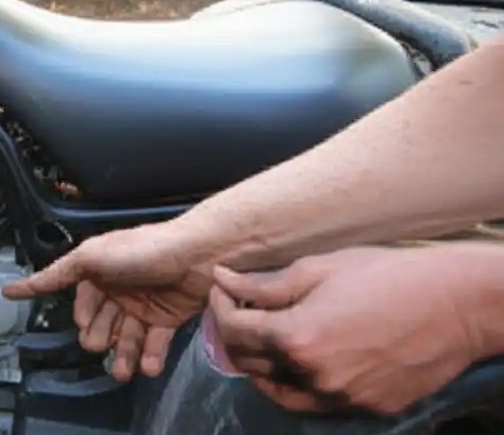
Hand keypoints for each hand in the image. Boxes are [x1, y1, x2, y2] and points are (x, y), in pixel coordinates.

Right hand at [2, 222, 217, 380]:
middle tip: (100, 344)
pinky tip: (147, 367)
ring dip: (123, 357)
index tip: (79, 323)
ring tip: (122, 372)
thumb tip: (16, 288)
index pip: (80, 300)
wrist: (196, 255)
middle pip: (102, 322)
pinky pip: (154, 343)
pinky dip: (150, 358)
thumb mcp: (92, 256)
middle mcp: (119, 290)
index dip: (79, 314)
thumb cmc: (142, 250)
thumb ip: (58, 274)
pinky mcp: (167, 318)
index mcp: (99, 272)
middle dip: (99, 337)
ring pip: (126, 338)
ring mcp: (144, 306)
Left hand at [209, 246, 485, 415]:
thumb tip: (222, 278)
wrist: (456, 305)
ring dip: (260, 365)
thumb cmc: (388, 276)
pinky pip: (312, 402)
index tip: (223, 291)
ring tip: (266, 336)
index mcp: (297, 337)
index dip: (220, 307)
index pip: (234, 330)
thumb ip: (265, 283)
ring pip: (275, 391)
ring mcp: (339, 397)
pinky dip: (295, 383)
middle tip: (241, 309)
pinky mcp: (363, 408)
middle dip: (235, 334)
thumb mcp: (319, 269)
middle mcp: (313, 375)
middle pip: (247, 363)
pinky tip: (301, 358)